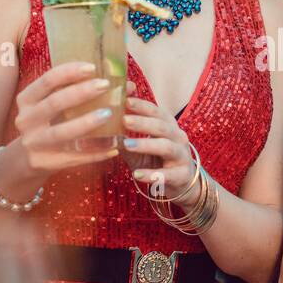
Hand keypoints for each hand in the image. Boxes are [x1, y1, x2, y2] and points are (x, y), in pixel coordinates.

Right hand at [10, 61, 119, 179]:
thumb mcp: (50, 105)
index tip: (93, 67)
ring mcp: (34, 143)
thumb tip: (125, 85)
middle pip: (55, 103)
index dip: (69, 72)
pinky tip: (114, 145)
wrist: (29, 158)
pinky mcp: (45, 162)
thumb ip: (76, 92)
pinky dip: (96, 152)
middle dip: (81, 92)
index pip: (47, 80)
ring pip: (62, 132)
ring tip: (110, 114)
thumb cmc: (49, 123)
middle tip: (106, 85)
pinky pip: (75, 157)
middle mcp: (26, 120)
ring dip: (87, 122)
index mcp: (27, 99)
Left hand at [121, 88, 198, 204]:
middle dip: (142, 122)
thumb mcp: (140, 147)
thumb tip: (100, 126)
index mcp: (168, 125)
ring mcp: (181, 156)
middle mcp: (178, 137)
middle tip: (124, 120)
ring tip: (127, 145)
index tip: (125, 100)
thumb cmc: (156, 160)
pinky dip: (152, 174)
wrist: (181, 182)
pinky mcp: (182, 175)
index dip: (142, 105)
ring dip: (146, 144)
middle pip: (161, 126)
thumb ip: (125, 136)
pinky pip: (167, 175)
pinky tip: (136, 175)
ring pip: (166, 147)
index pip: (156, 111)